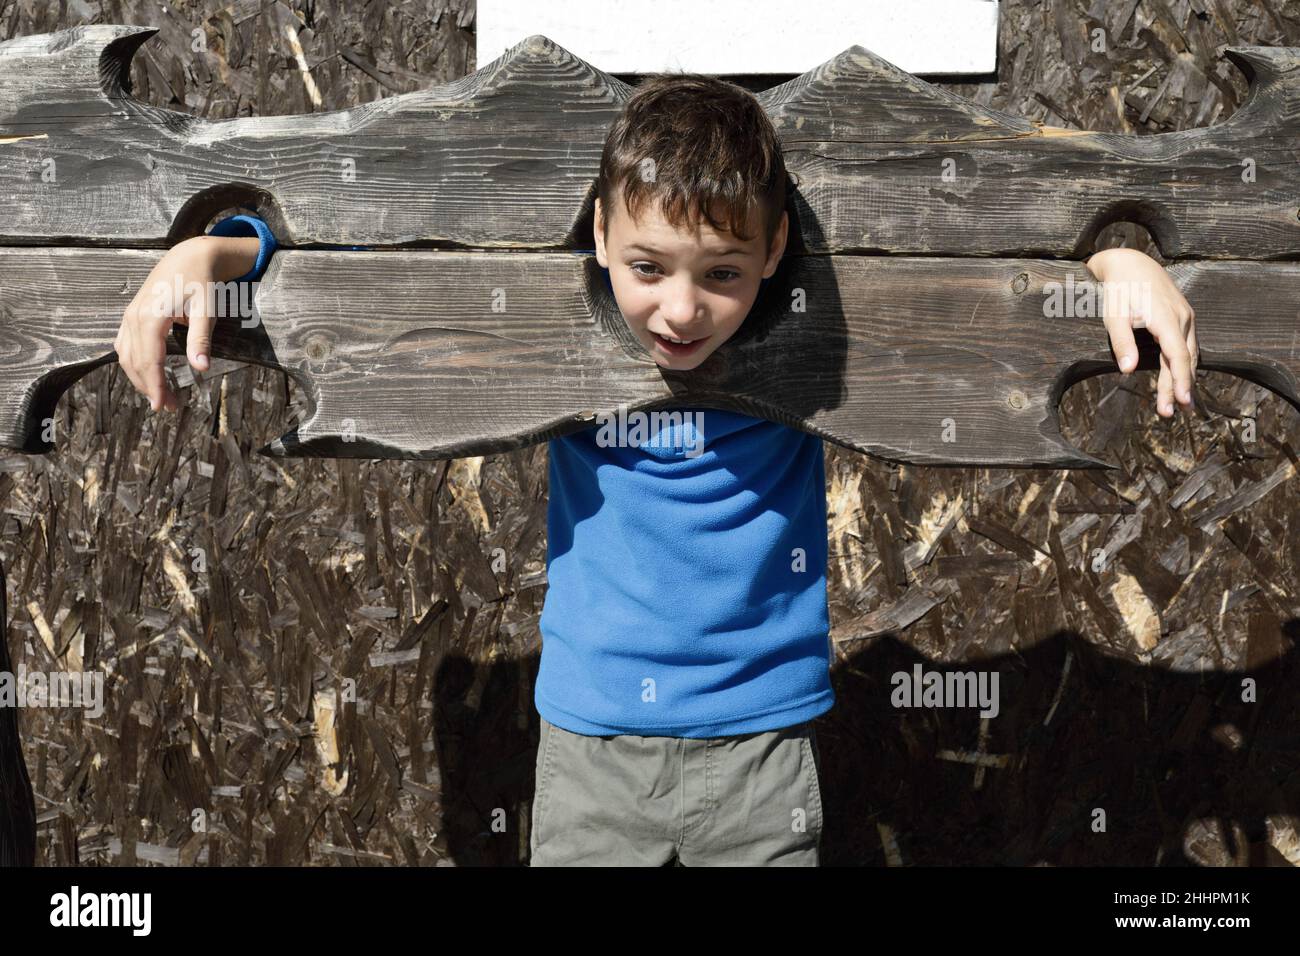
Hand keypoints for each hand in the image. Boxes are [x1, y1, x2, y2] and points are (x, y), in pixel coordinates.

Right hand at [113, 235, 257, 411]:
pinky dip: (134, 363)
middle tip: (169, 407)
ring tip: (161, 395)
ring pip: (126, 355)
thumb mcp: (207, 309)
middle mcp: (134, 317)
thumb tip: (201, 368)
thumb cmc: (203, 281)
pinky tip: (147, 374)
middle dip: (150, 387)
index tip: (163, 407)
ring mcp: (130, 315)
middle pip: (135, 362)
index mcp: (151, 317)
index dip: (155, 386)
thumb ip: (201, 338)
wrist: (192, 255)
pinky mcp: (133, 313)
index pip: (149, 361)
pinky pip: (125, 344)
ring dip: (140, 377)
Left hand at [1086, 247, 1197, 417]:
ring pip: (1189, 353)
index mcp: (1166, 317)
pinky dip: (1184, 365)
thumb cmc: (1118, 289)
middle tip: (1173, 413)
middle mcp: (1182, 317)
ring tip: (1177, 404)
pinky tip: (1178, 380)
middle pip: (1185, 359)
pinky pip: (1187, 345)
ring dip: (1183, 379)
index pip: (1178, 355)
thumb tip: (1129, 370)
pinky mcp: (1182, 317)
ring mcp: (1185, 316)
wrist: (1130, 262)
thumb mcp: (1113, 314)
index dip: (1179, 380)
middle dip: (1180, 387)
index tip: (1180, 401)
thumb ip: (1121, 342)